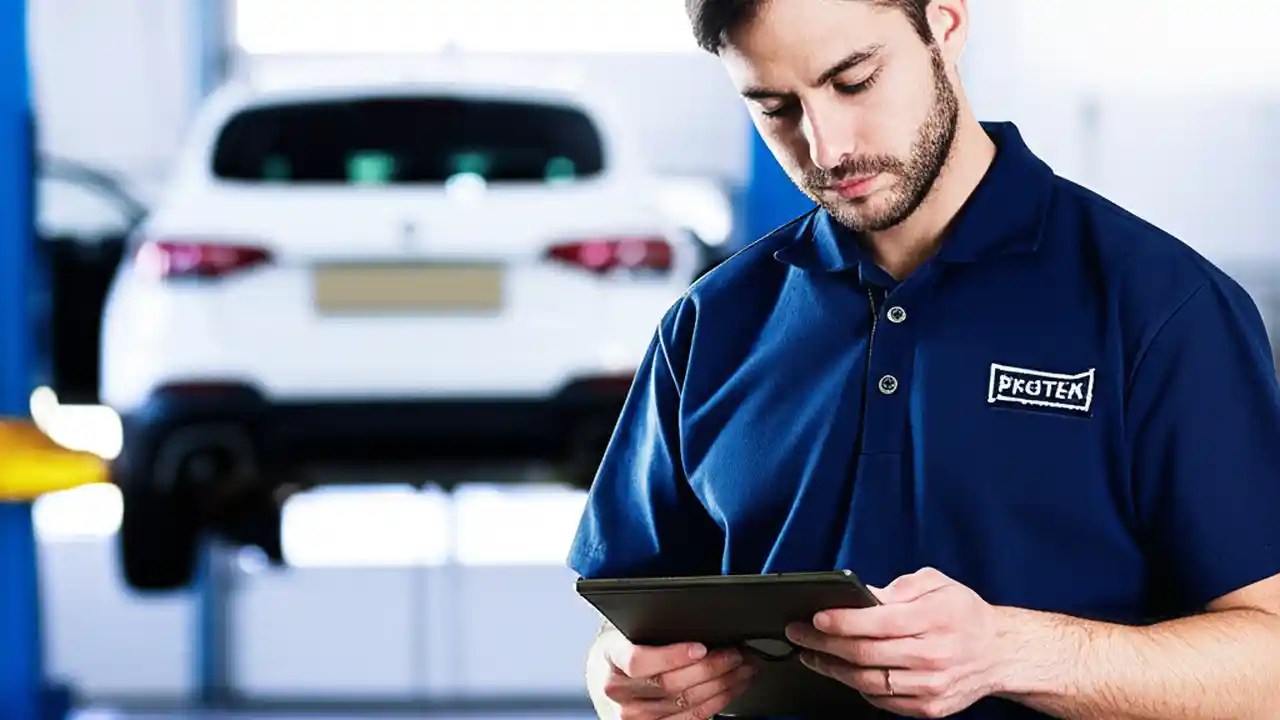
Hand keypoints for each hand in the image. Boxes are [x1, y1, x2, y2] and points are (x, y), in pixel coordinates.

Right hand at [589, 628, 757, 719]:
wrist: (603, 680)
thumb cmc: (619, 653)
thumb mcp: (624, 634)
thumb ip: (649, 632)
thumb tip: (699, 627)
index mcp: (610, 659)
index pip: (639, 661)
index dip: (673, 656)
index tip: (701, 647)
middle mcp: (618, 692)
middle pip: (670, 685)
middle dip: (712, 668)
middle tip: (737, 654)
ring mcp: (633, 716)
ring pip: (686, 704)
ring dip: (722, 686)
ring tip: (742, 669)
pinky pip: (691, 719)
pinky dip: (716, 703)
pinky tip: (729, 689)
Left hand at [784, 567, 1008, 718]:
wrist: (999, 653)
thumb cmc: (964, 614)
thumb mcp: (937, 583)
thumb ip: (899, 588)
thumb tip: (861, 595)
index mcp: (935, 618)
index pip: (877, 621)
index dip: (841, 620)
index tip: (816, 617)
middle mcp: (933, 655)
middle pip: (865, 653)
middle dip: (823, 644)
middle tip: (800, 634)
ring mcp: (930, 686)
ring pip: (868, 682)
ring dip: (832, 669)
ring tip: (812, 655)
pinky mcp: (928, 708)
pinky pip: (882, 702)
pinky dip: (858, 687)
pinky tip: (844, 672)